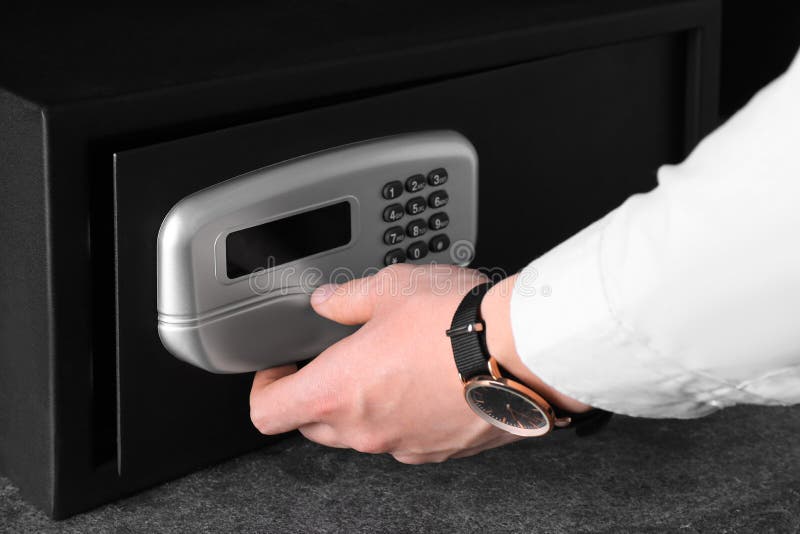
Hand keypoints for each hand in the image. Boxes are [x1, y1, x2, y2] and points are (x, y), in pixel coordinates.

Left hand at [249, 264, 587, 463]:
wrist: (523, 351)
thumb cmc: (455, 320)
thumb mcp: (389, 288)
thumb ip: (346, 299)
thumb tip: (327, 302)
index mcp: (337, 391)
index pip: (267, 412)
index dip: (263, 388)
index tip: (278, 368)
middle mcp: (364, 430)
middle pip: (311, 425)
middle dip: (314, 394)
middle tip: (334, 360)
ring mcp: (402, 445)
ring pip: (359, 434)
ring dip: (361, 406)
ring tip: (390, 364)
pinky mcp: (438, 452)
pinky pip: (402, 439)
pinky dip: (402, 416)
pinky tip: (426, 382)